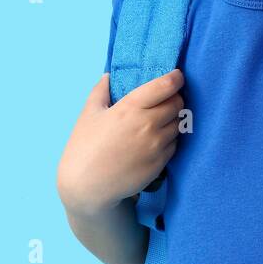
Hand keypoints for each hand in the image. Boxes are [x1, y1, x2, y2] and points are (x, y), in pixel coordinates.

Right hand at [56, 70, 185, 217]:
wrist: (88, 187)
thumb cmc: (84, 148)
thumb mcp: (88, 115)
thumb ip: (100, 91)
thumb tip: (108, 76)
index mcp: (131, 107)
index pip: (166, 86)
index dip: (175, 78)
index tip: (176, 76)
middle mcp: (148, 124)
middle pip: (177, 103)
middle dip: (175, 98)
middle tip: (166, 100)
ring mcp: (157, 144)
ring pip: (178, 123)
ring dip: (174, 119)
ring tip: (160, 121)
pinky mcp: (161, 162)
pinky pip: (175, 143)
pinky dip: (170, 138)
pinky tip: (156, 140)